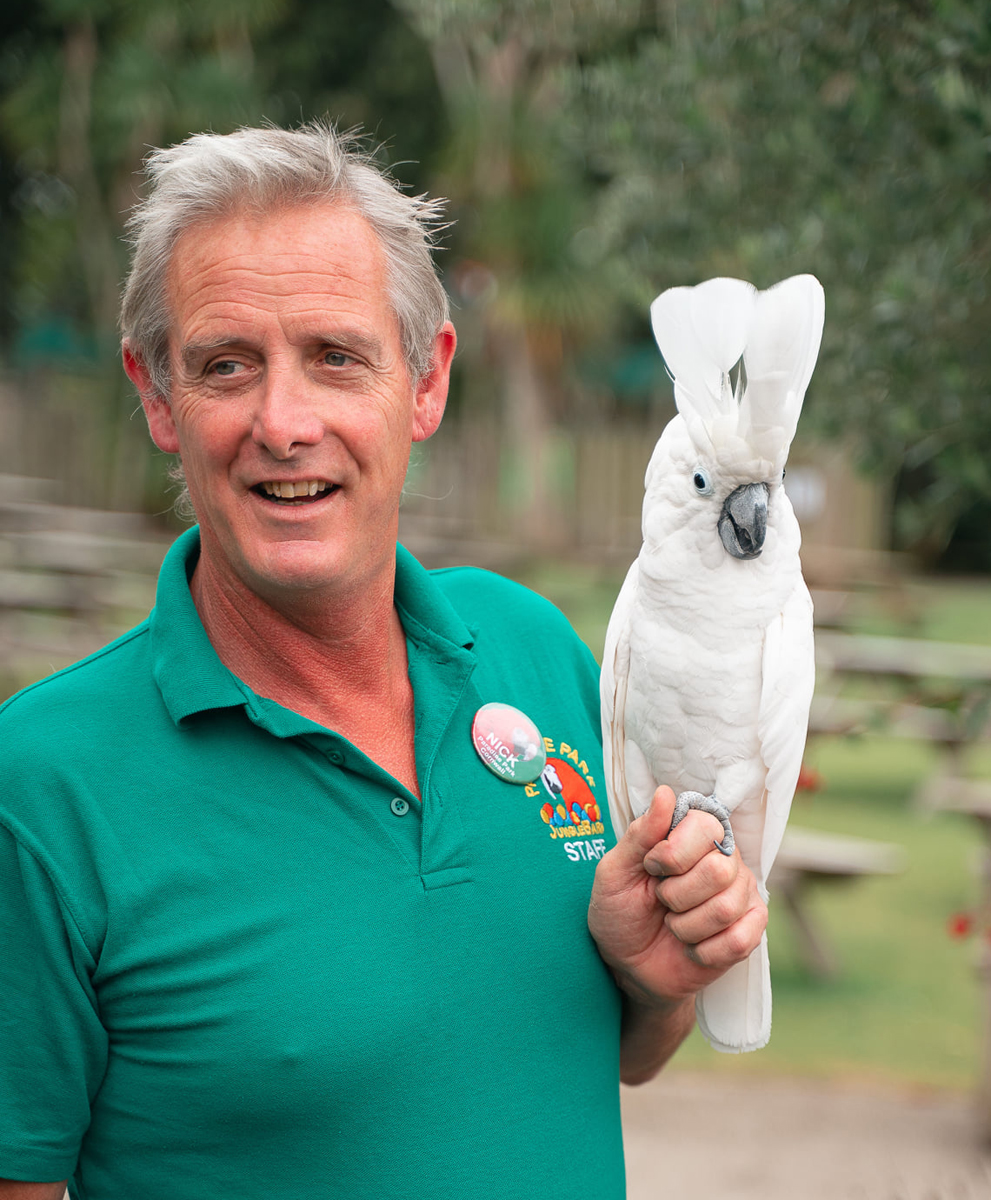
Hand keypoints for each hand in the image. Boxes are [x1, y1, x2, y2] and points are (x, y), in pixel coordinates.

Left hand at [588, 785, 766, 1009]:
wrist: (628, 966)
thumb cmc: (620, 912)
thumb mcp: (615, 872)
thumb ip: (640, 834)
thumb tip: (666, 793)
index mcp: (693, 835)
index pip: (705, 826)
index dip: (673, 854)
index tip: (651, 868)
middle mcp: (725, 858)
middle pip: (719, 870)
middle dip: (676, 895)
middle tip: (662, 901)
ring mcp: (742, 894)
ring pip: (726, 908)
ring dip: (685, 927)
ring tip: (674, 925)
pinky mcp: (750, 932)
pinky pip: (739, 940)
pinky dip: (703, 951)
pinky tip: (692, 948)